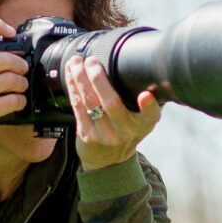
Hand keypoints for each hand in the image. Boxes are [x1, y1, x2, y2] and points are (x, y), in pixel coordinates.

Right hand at [0, 17, 29, 159]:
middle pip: (4, 59)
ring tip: (21, 88)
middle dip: (21, 65)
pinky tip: (18, 103)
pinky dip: (20, 102)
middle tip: (23, 71)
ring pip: (11, 80)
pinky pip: (11, 101)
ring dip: (22, 85)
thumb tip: (7, 58)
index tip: (9, 32)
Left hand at [64, 55, 161, 169]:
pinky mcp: (87, 135)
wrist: (108, 161)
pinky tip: (70, 74)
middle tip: (91, 61)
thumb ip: (143, 103)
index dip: (149, 106)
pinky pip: (78, 107)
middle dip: (99, 79)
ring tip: (76, 62)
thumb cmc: (126, 131)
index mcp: (143, 125)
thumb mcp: (141, 121)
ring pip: (90, 102)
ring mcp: (105, 135)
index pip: (150, 115)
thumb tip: (140, 70)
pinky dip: (73, 87)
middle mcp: (125, 131)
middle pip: (112, 103)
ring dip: (80, 79)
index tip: (146, 96)